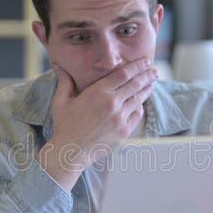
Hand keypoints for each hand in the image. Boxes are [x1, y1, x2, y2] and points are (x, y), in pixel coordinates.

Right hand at [37, 59, 156, 190]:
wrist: (70, 151)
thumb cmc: (64, 126)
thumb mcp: (61, 101)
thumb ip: (65, 82)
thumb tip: (58, 66)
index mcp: (98, 92)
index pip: (123, 73)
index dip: (136, 66)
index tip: (144, 61)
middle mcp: (112, 103)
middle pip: (136, 84)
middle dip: (147, 75)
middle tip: (154, 70)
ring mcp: (120, 118)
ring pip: (139, 99)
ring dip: (147, 89)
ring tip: (152, 83)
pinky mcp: (124, 131)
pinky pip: (137, 115)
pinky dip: (140, 107)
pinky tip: (141, 103)